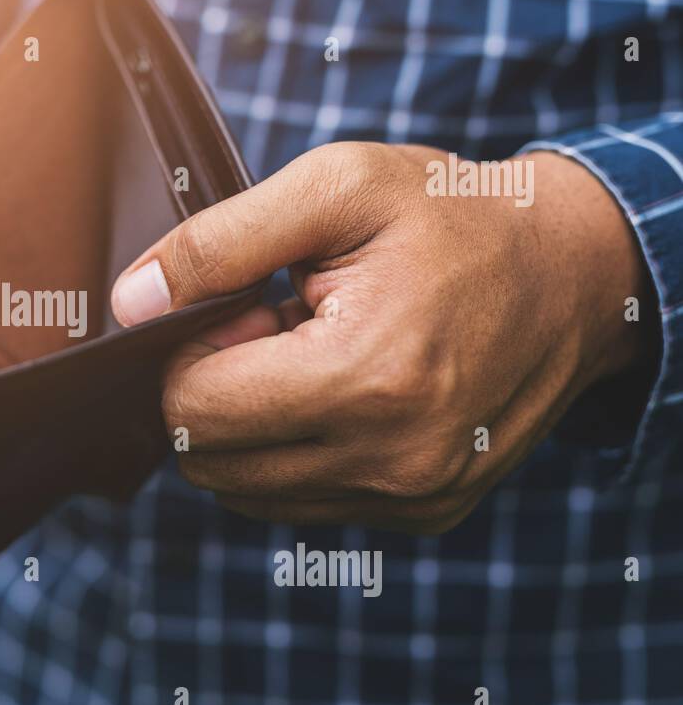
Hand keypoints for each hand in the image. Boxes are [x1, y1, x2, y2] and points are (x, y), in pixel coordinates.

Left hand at [111, 142, 648, 532]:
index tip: (244, 309)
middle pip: (211, 463)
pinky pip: (306, 504)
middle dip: (218, 393)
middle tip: (276, 331)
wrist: (576, 272)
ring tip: (316, 358)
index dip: (194, 351)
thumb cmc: (453, 217)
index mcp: (364, 380)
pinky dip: (299, 455)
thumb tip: (129, 303)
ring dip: (256, 429)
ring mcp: (413, 499)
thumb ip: (217, 245)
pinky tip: (346, 394)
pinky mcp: (425, 515)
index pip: (192, 411)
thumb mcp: (335, 188)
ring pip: (250, 494)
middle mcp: (391, 462)